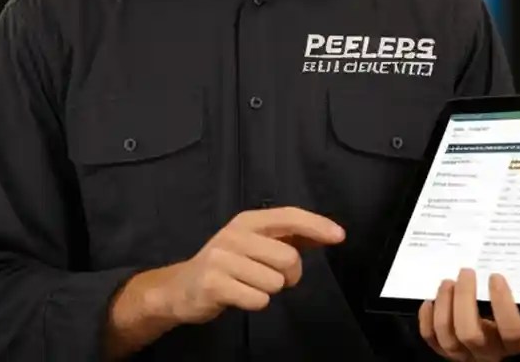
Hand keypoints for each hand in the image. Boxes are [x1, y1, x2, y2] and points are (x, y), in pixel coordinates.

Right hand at [156, 206, 345, 324]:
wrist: (179, 288)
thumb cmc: (225, 265)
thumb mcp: (254, 244)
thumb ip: (289, 237)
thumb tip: (327, 234)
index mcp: (246, 221)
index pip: (289, 216)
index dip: (317, 225)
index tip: (339, 236)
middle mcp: (234, 235)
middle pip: (288, 257)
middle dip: (290, 275)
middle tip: (275, 278)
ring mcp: (221, 259)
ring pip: (274, 282)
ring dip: (269, 290)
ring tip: (249, 285)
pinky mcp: (214, 284)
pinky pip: (258, 299)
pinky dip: (255, 303)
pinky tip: (239, 296)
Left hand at [419, 269, 519, 361]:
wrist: (491, 343)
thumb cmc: (507, 320)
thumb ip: (517, 298)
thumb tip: (509, 270)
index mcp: (513, 344)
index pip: (510, 330)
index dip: (502, 302)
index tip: (495, 277)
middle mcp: (487, 353)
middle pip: (469, 332)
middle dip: (464, 297)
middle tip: (466, 272)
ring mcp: (463, 354)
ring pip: (446, 334)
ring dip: (444, 303)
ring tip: (448, 282)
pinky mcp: (443, 351)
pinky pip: (430, 337)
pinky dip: (426, 318)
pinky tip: (430, 301)